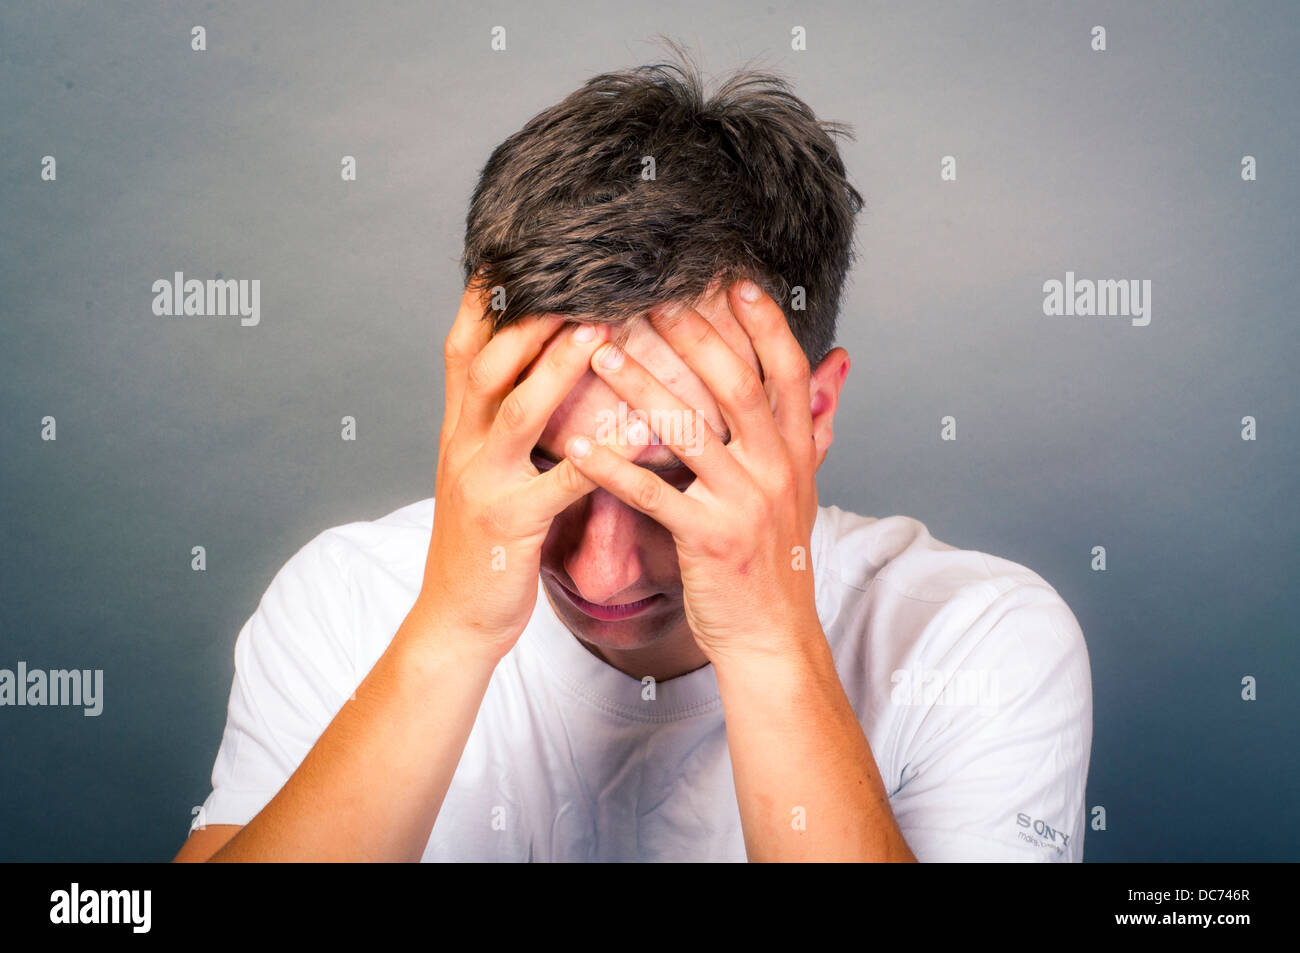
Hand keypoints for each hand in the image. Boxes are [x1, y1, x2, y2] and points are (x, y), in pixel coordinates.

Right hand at [414, 284, 615, 660]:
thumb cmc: (481, 542)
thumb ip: (499, 425)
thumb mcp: (479, 473)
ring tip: (598, 331)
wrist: (455, 618)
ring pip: (516, 413)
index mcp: (458, 431)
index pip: (462, 350)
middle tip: (574, 277)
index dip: (482, 301)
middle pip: (486, 365)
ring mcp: (482, 485)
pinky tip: (634, 435)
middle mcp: (462, 447)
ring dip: (556, 368)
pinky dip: (598, 458)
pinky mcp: (510, 525)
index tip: (513, 255)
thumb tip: (531, 373)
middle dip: (526, 319)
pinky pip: (560, 484)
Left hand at [564, 280, 823, 664]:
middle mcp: (776, 470)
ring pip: (688, 431)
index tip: (734, 281)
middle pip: (735, 388)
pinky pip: (653, 494)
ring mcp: (745, 504)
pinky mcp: (709, 539)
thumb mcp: (803, 486)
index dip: (764, 325)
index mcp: (796, 452)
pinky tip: (578, 445)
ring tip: (599, 352)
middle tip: (648, 298)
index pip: (787, 373)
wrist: (771, 636)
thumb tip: (839, 360)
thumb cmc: (773, 559)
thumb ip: (813, 420)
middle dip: (692, 338)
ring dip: (640, 387)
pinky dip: (613, 468)